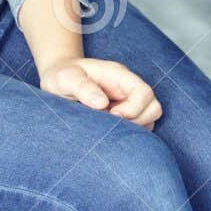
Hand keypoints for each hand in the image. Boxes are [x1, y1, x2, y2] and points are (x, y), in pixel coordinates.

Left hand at [36, 56, 162, 129]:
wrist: (57, 80)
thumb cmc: (62, 76)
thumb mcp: (65, 78)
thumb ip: (81, 87)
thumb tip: (101, 103)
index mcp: (119, 76)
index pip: (144, 92)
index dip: (134, 107)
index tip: (112, 114)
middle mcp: (128, 89)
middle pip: (153, 108)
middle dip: (137, 121)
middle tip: (110, 124)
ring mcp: (128, 103)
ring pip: (149, 120)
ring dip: (133, 129)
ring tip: (107, 128)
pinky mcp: (124, 116)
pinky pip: (138, 129)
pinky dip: (128, 135)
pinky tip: (108, 133)